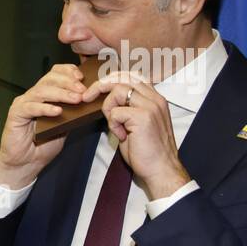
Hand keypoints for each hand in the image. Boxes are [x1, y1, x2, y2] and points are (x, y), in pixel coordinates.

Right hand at [0, 63, 84, 189]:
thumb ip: (73, 113)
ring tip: (76, 99)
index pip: (55, 74)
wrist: (26, 163)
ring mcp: (23, 104)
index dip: (68, 71)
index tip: (83, 77)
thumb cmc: (43, 146)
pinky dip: (45, 108)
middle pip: (49, 78)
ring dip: (61, 94)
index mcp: (44, 96)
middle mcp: (32, 96)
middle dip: (68, 82)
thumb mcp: (65, 126)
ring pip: (41, 91)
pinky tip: (57, 111)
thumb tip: (89, 101)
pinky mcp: (15, 114)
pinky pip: (31, 107)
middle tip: (83, 90)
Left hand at [82, 72, 190, 198]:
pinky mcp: (144, 116)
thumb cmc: (147, 151)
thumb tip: (108, 104)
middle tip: (86, 97)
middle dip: (100, 85)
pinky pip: (116, 112)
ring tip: (115, 126)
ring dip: (108, 108)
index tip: (95, 90)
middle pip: (122, 77)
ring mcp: (151, 106)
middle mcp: (155, 98)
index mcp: (154, 98)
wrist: (160, 169)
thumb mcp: (134, 125)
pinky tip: (122, 136)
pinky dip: (113, 124)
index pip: (130, 76)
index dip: (111, 79)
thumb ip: (125, 111)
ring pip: (118, 90)